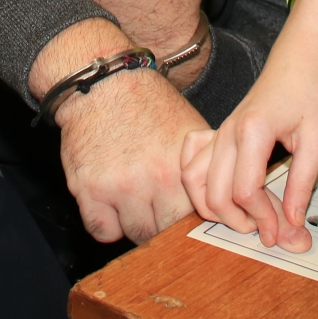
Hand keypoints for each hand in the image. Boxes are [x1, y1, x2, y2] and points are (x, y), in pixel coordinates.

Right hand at [29, 18, 203, 243]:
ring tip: (135, 201)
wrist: (101, 83)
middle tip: (159, 208)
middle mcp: (156, 178)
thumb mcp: (189, 129)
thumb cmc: (145, 103)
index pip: (200, 217)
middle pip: (169, 231)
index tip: (187, 215)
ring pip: (138, 234)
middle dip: (166, 223)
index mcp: (184, 166)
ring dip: (137, 223)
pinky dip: (107, 224)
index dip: (194, 218)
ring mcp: (121, 186)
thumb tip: (228, 199)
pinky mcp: (89, 190)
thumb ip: (205, 167)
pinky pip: (103, 232)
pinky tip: (111, 204)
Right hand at [182, 0, 317, 251]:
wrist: (296, 61)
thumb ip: (303, 183)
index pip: (246, 191)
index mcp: (253, 132)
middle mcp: (228, 133)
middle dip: (240, 222)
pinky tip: (223, 196)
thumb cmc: (309, 92)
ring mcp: (218, 134)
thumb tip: (293, 222)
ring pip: (195, 183)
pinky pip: (193, 167)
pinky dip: (201, 189)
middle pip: (216, 194)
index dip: (264, 218)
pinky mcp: (217, 135)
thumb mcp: (317, 139)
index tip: (285, 230)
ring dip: (215, 209)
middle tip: (269, 230)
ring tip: (247, 218)